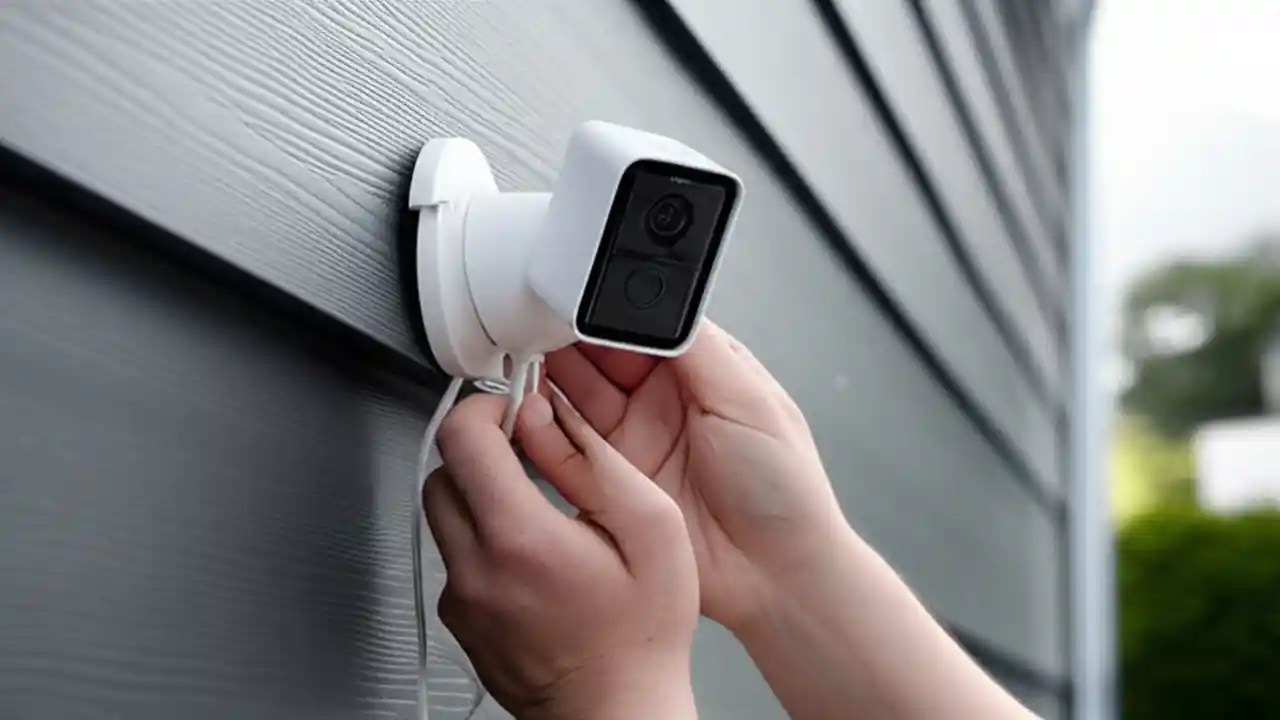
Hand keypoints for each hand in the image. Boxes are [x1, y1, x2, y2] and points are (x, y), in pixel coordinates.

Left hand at [424, 392, 699, 719]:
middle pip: (442, 473)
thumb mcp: (652, 528)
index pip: (461, 440)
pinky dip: (484, 542)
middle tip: (526, 455)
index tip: (511, 409)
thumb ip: (595, 460)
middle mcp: (477, 569)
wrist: (617, 712)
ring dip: (480, 496)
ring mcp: (462, 600)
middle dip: (481, 452)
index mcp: (520, 539)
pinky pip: (456, 557)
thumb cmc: (642, 636)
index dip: (484, 408)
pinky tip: (534, 558)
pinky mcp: (460, 620)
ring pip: (443, 515)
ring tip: (536, 510)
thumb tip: (549, 416)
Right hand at [542, 321, 849, 633]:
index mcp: (703, 368)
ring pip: (577, 392)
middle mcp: (663, 398)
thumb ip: (697, 348)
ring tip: (527, 357)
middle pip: (601, 352)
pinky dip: (543, 422)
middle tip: (538, 322)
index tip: (576, 297)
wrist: (774, 577)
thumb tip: (653, 302)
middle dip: (567, 335)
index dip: (608, 309)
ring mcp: (634, 437)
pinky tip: (531, 405)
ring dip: (550, 373)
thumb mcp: (750, 401)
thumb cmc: (785, 492)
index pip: (642, 323)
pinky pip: (566, 441)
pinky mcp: (610, 478)